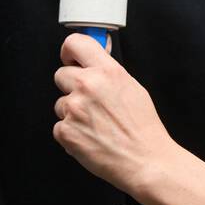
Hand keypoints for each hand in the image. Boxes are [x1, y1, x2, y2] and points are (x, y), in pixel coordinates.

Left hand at [53, 31, 178, 199]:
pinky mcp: (65, 131)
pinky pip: (59, 126)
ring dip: (72, 112)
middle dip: (72, 86)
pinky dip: (71, 133)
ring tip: (96, 124)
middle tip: (90, 102)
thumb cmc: (143, 129)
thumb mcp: (133, 88)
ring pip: (60, 103)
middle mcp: (88, 86)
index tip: (72, 59)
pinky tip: (91, 137)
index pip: (75, 43)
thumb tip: (97, 57)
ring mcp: (74, 109)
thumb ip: (110, 72)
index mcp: (108, 72)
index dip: (70, 52)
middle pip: (61, 74)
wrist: (145, 161)